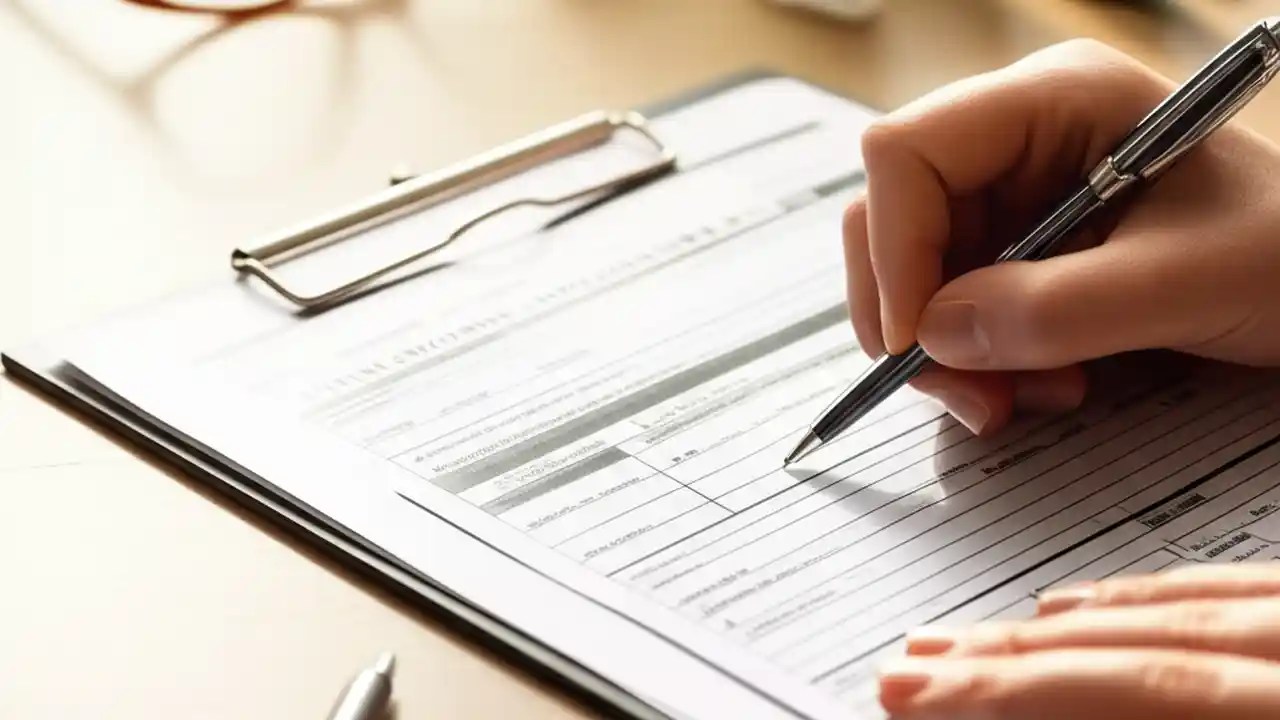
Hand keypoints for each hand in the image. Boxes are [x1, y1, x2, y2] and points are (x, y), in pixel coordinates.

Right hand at [845, 40, 1279, 434]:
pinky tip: (1040, 382)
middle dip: (917, 317)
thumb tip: (935, 335)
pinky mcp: (1016, 251)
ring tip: (1024, 396)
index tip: (919, 340)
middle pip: (892, 219)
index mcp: (1056, 99)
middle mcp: (1017, 140)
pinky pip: (950, 308)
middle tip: (970, 392)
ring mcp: (1012, 197)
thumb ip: (1061, 309)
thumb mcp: (1190, 281)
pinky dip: (977, 363)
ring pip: (913, 275)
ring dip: (951, 354)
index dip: (893, 246)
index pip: (907, 152)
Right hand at [879, 564, 1279, 718]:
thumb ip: (1158, 707)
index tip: (922, 693)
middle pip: (1136, 644)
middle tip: (914, 661)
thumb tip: (1038, 706)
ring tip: (970, 640)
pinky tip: (1083, 600)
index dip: (1014, 690)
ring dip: (1057, 628)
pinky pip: (1230, 587)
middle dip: (1009, 656)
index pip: (1139, 686)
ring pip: (1172, 609)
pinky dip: (1141, 595)